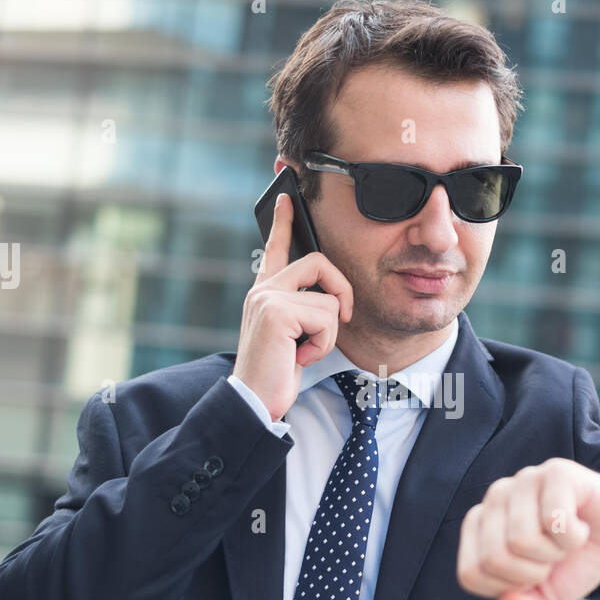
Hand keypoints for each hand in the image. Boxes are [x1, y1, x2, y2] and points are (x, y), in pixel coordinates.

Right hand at [232, 192, 354, 420]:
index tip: (286, 197)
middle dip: (341, 292)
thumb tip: (330, 298)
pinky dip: (321, 344)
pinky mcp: (276, 312)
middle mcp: (263, 289)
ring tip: (302, 352)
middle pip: (320, 264)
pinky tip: (299, 357)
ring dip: (327, 334)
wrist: (255, 402)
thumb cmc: (276, 374)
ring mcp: (267, 298)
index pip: (276, 249)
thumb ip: (302, 311)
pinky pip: (326, 318)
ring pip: (328, 301)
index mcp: (265, 293)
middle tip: (344, 317)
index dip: (284, 222)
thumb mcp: (293, 337)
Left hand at [456, 458, 599, 599]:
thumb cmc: (573, 563)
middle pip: (494, 559)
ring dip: (555, 553)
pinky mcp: (555, 472)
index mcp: (479, 526)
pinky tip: (580, 525)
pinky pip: (554, 522)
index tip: (533, 575)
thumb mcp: (544, 599)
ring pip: (521, 541)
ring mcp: (523, 480)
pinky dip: (574, 537)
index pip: (471, 575)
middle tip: (552, 557)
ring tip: (565, 539)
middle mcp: (494, 497)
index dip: (508, 589)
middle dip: (533, 573)